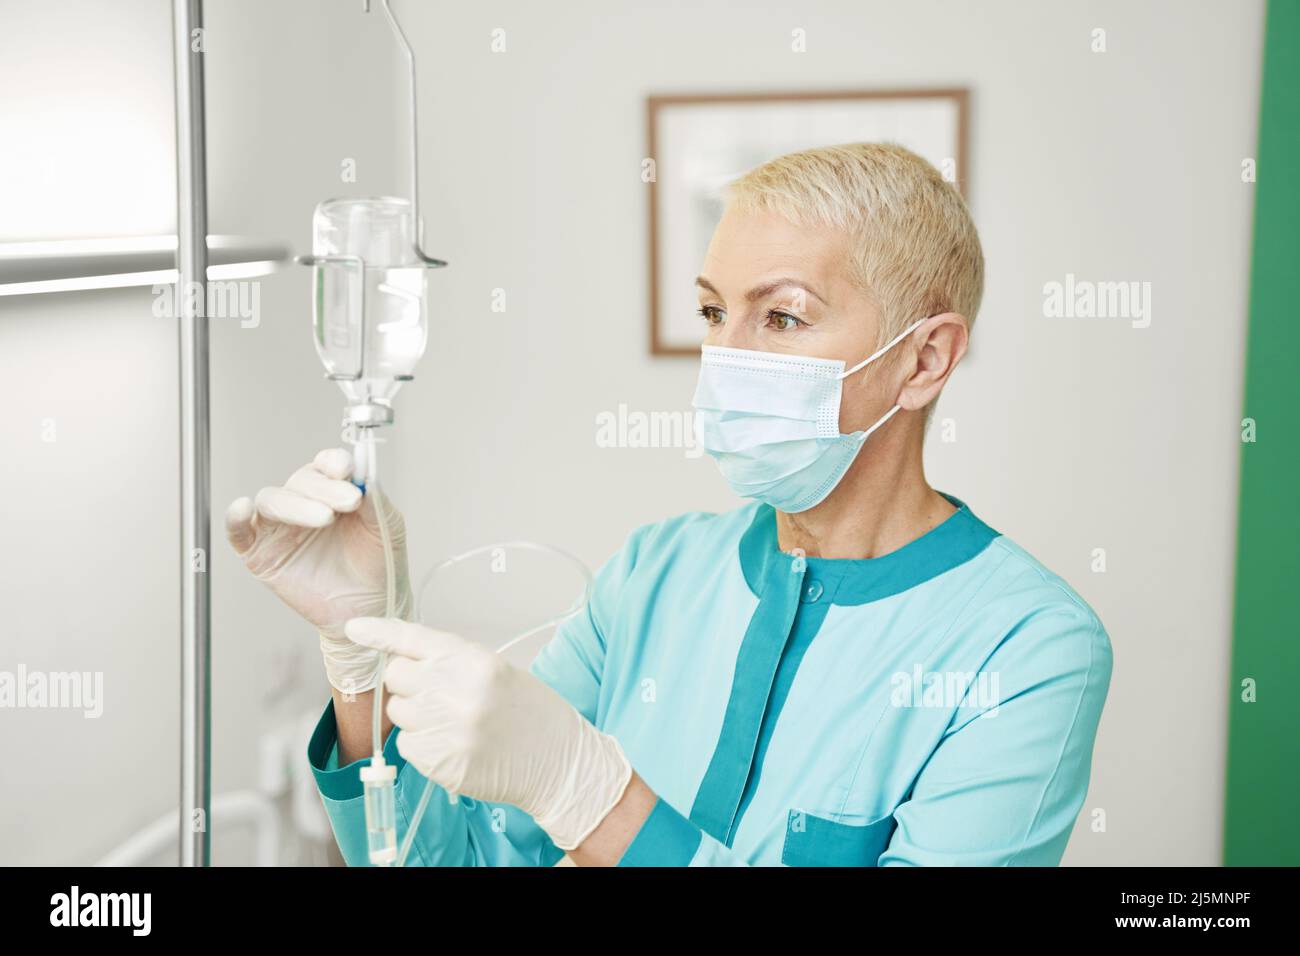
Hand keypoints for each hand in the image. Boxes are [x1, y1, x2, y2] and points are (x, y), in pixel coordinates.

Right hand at [226, 448, 410, 692]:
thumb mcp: (386, 529)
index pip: (326, 465)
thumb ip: (375, 501)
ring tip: (324, 518)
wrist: (368, 610)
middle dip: (324, 488)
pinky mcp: (260, 553)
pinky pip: (238, 532)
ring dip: (296, 504)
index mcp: (334, 491)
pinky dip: (235, 519)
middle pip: (301, 480)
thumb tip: (365, 476)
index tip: (347, 469)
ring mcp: (280, 528)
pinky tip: (243, 509)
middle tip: (349, 501)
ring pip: (272, 500)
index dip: (334, 462)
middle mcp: (305, 503)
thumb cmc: (377, 565)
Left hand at [346, 617, 632, 850]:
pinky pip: (409, 746)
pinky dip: (424, 746)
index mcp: (471, 660)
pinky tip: (455, 745)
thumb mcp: (495, 670)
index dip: (378, 632)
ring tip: (454, 723)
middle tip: (439, 693)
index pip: (411, 639)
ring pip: (398, 712)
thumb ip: (450, 662)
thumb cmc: (529, 711)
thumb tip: (402, 660)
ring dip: (416, 716)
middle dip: (409, 682)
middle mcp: (454, 691)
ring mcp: (445, 729)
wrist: (559, 761)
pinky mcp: (439, 763)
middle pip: (396, 676)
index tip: (353, 628)